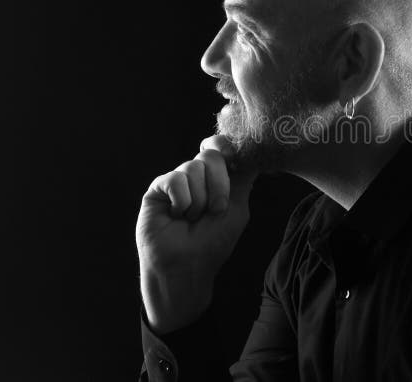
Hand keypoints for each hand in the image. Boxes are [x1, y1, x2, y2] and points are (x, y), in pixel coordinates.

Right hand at [135, 135, 257, 332]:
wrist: (186, 266)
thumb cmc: (213, 242)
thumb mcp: (237, 207)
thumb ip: (243, 178)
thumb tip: (254, 153)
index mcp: (217, 178)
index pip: (221, 146)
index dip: (226, 146)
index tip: (234, 157)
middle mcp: (197, 176)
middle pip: (211, 154)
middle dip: (219, 184)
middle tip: (216, 209)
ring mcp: (177, 181)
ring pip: (193, 167)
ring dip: (200, 200)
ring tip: (192, 219)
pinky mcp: (157, 190)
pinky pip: (175, 179)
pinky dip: (182, 201)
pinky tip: (177, 216)